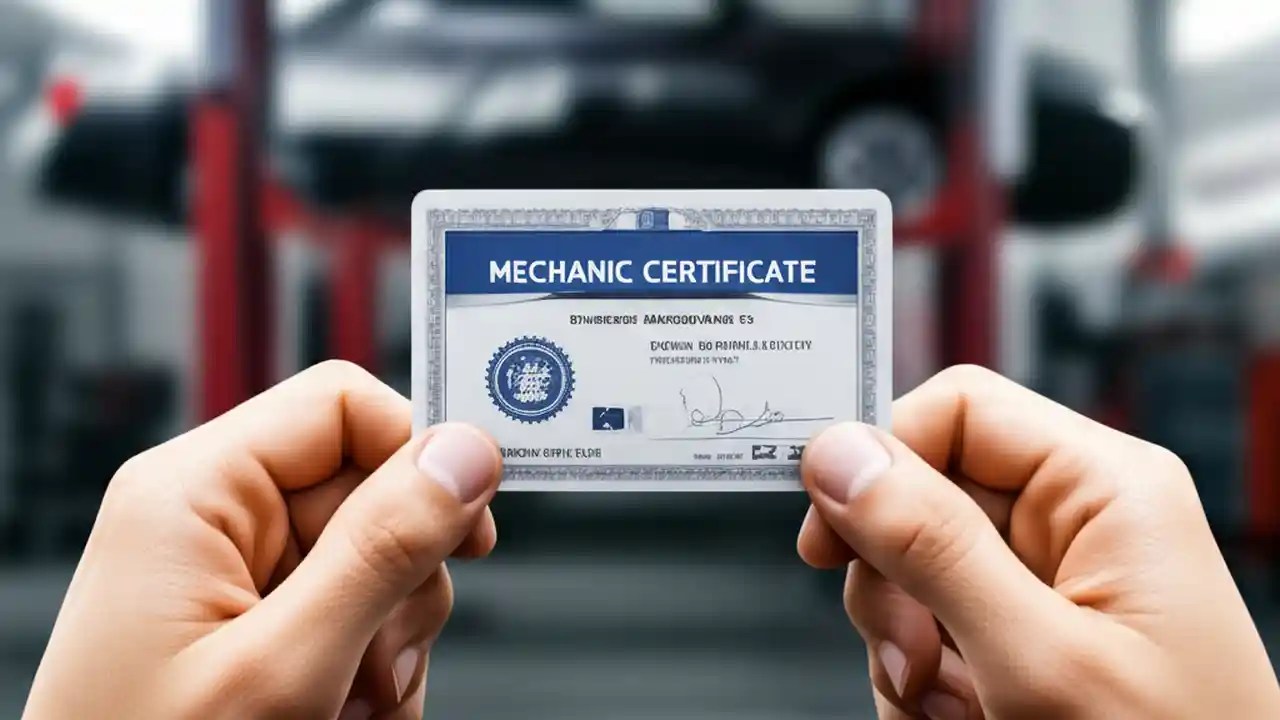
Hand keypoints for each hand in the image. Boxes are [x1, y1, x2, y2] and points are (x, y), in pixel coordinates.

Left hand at [24, 361, 502, 719]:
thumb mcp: (282, 666)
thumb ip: (379, 551)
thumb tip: (464, 454)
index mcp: (192, 492)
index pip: (342, 406)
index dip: (418, 453)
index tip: (472, 524)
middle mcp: (212, 521)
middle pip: (373, 493)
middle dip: (402, 582)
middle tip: (382, 659)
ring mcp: (236, 578)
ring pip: (378, 564)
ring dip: (392, 640)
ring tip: (353, 704)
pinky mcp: (255, 627)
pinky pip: (356, 616)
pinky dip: (372, 669)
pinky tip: (343, 712)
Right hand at [798, 366, 1279, 718]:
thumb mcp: (1038, 658)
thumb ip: (934, 547)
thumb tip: (840, 454)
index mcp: (1107, 490)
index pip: (959, 410)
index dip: (882, 458)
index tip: (827, 529)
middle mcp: (1078, 525)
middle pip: (922, 498)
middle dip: (895, 587)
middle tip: (911, 657)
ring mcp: (1050, 589)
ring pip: (913, 575)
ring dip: (906, 649)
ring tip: (951, 710)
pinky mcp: (1026, 644)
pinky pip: (931, 633)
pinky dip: (924, 686)